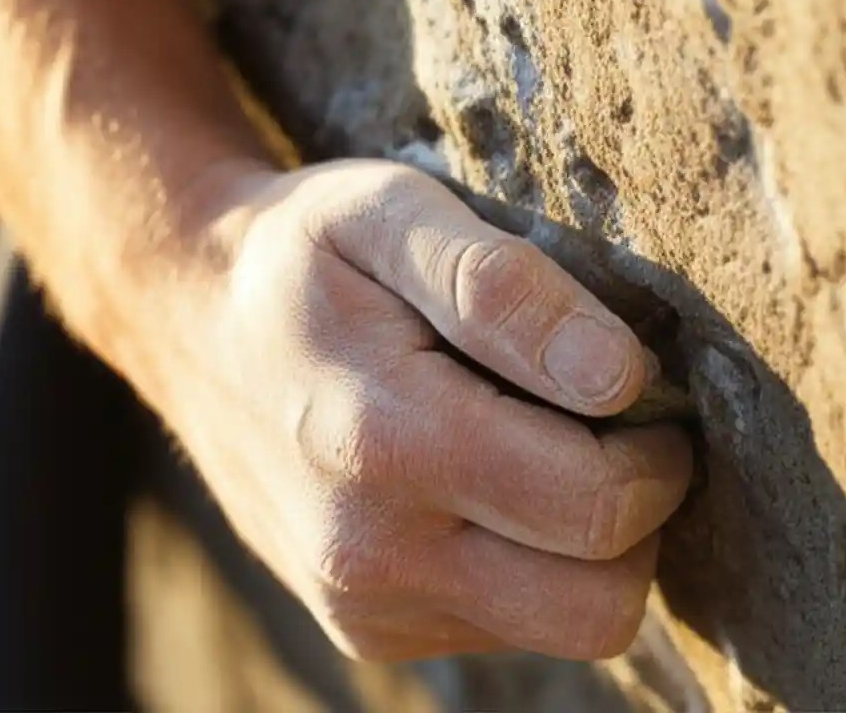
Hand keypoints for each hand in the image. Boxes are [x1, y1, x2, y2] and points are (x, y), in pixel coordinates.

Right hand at [118, 159, 693, 660]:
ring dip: (584, 553)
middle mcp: (371, 555)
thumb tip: (621, 377)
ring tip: (539, 458)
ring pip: (562, 630)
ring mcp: (363, 607)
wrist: (187, 325)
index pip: (599, 506)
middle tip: (608, 437)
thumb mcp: (392, 215)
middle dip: (638, 521)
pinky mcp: (364, 630)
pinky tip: (479, 492)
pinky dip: (523, 569)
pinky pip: (503, 629)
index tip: (639, 393)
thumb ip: (503, 290)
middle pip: (597, 608)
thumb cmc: (303, 259)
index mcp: (387, 443)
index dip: (657, 453)